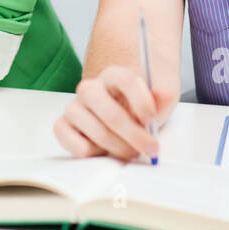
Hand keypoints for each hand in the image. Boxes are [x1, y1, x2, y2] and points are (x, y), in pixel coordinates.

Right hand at [53, 65, 176, 160]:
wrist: (124, 113)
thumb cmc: (142, 105)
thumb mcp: (160, 96)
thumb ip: (164, 94)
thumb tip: (160, 95)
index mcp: (114, 75)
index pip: (126, 81)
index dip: (141, 101)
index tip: (152, 119)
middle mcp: (90, 88)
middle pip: (110, 113)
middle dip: (134, 135)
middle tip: (151, 147)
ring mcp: (74, 107)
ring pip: (96, 132)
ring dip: (119, 148)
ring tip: (130, 150)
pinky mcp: (63, 126)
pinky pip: (77, 146)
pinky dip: (96, 154)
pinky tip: (106, 149)